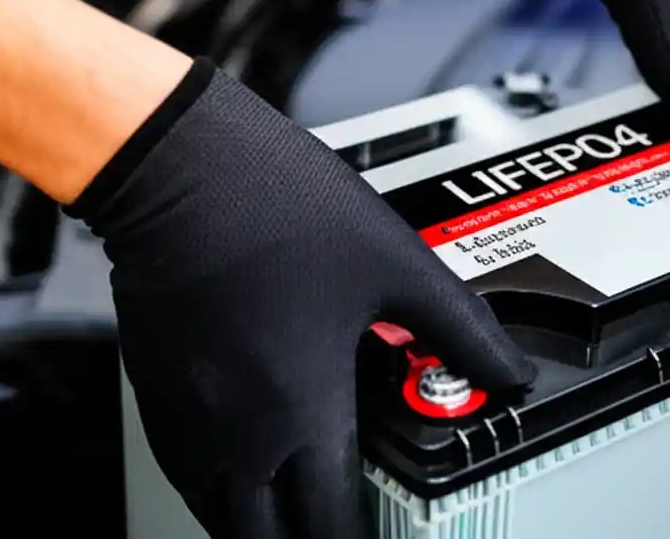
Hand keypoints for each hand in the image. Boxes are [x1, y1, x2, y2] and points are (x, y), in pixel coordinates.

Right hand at [68, 61, 535, 537]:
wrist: (178, 167)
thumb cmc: (277, 206)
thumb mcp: (398, 264)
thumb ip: (463, 330)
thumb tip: (512, 372)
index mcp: (302, 411)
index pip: (333, 526)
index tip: (387, 534)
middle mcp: (237, 434)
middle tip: (342, 527)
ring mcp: (188, 419)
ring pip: (220, 516)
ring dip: (261, 524)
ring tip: (297, 509)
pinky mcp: (157, 395)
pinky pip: (188, 475)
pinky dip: (221, 490)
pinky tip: (247, 462)